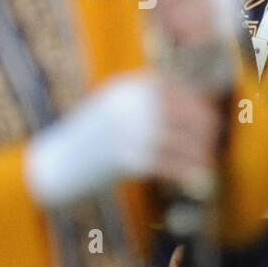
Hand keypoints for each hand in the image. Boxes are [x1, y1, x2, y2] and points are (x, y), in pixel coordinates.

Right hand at [24, 72, 220, 206]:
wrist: (56, 164)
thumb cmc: (94, 138)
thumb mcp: (119, 106)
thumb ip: (150, 101)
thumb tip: (197, 107)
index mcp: (130, 87)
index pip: (181, 90)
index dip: (201, 107)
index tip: (211, 121)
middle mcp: (131, 105)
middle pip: (187, 114)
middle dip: (206, 131)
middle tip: (211, 145)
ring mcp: (128, 130)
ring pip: (181, 141)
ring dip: (200, 154)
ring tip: (207, 165)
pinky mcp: (126, 158)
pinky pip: (170, 164)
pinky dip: (188, 172)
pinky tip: (199, 179)